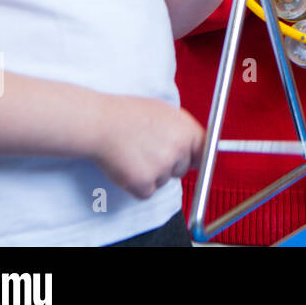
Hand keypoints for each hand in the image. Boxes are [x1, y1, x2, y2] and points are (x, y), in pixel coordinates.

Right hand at [90, 95, 204, 199]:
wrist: (100, 123)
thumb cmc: (128, 114)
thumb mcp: (165, 112)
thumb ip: (183, 129)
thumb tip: (199, 144)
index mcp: (187, 130)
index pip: (205, 151)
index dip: (196, 157)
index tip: (190, 160)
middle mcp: (179, 149)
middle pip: (183, 168)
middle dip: (168, 164)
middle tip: (147, 151)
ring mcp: (162, 167)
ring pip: (164, 181)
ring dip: (150, 174)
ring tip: (133, 154)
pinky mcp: (144, 183)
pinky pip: (146, 192)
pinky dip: (136, 185)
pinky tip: (126, 167)